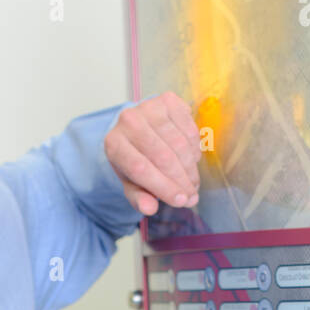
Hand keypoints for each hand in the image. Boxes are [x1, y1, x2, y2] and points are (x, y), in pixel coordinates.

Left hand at [104, 91, 200, 215]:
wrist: (137, 130)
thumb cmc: (135, 160)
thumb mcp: (132, 183)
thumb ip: (139, 198)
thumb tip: (149, 209)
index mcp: (114, 144)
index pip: (141, 169)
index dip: (164, 187)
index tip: (181, 201)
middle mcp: (128, 121)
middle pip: (163, 157)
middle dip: (181, 181)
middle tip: (191, 196)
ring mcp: (149, 107)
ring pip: (179, 144)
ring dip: (191, 168)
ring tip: (193, 182)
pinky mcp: (168, 100)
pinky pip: (189, 129)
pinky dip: (195, 148)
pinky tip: (192, 159)